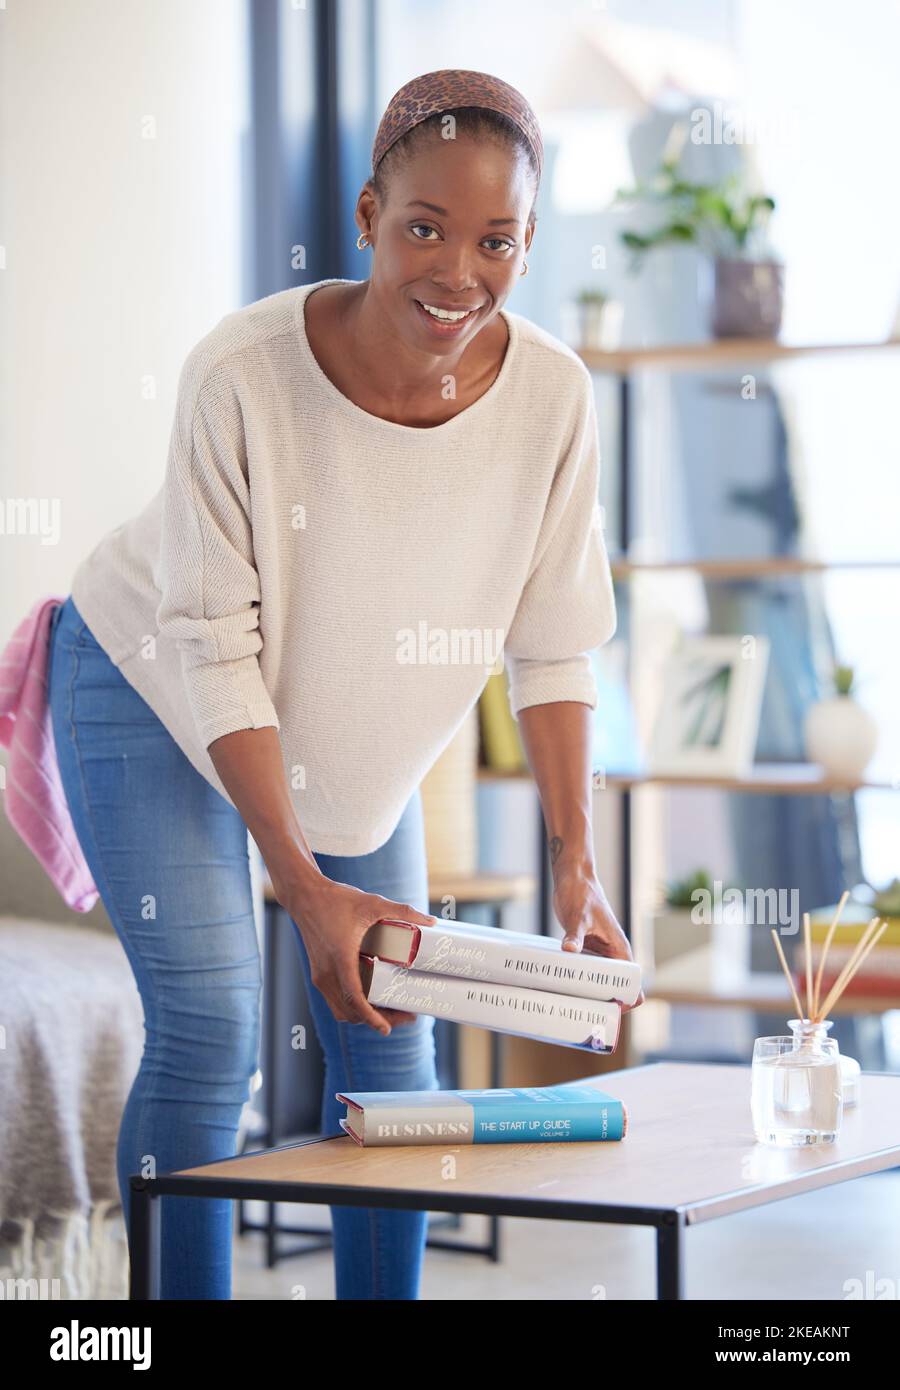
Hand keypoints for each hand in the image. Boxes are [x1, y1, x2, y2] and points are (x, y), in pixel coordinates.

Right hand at [275, 869, 436, 1033]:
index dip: (372, 1018)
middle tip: (405, 1015)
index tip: (386, 1029)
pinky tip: (371, 999)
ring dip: (363, 1016)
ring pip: (341, 1010)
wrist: (305, 896)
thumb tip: (431, 921)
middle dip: (377, 1019)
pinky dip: (352, 1006)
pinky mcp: (318, 974)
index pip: (355, 998)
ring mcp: (320, 976)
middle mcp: (326, 973)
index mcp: (340, 959)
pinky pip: (335, 1000)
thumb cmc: (336, 899)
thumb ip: (403, 912)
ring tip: (390, 1010)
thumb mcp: (373, 903)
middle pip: (351, 1011)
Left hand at [552, 866, 644, 1011]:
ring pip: (600, 979)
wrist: (573, 878)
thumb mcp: (578, 917)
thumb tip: (569, 950)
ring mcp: (597, 951)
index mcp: (619, 947)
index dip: (627, 998)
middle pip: (616, 984)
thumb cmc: (582, 894)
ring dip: (592, 992)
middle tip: (591, 1017)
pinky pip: (585, 969)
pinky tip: (565, 990)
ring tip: (578, 1010)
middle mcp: (611, 952)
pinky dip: (578, 979)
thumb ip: (574, 935)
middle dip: (608, 1001)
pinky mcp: (584, 948)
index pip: (631, 980)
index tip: (614, 1012)